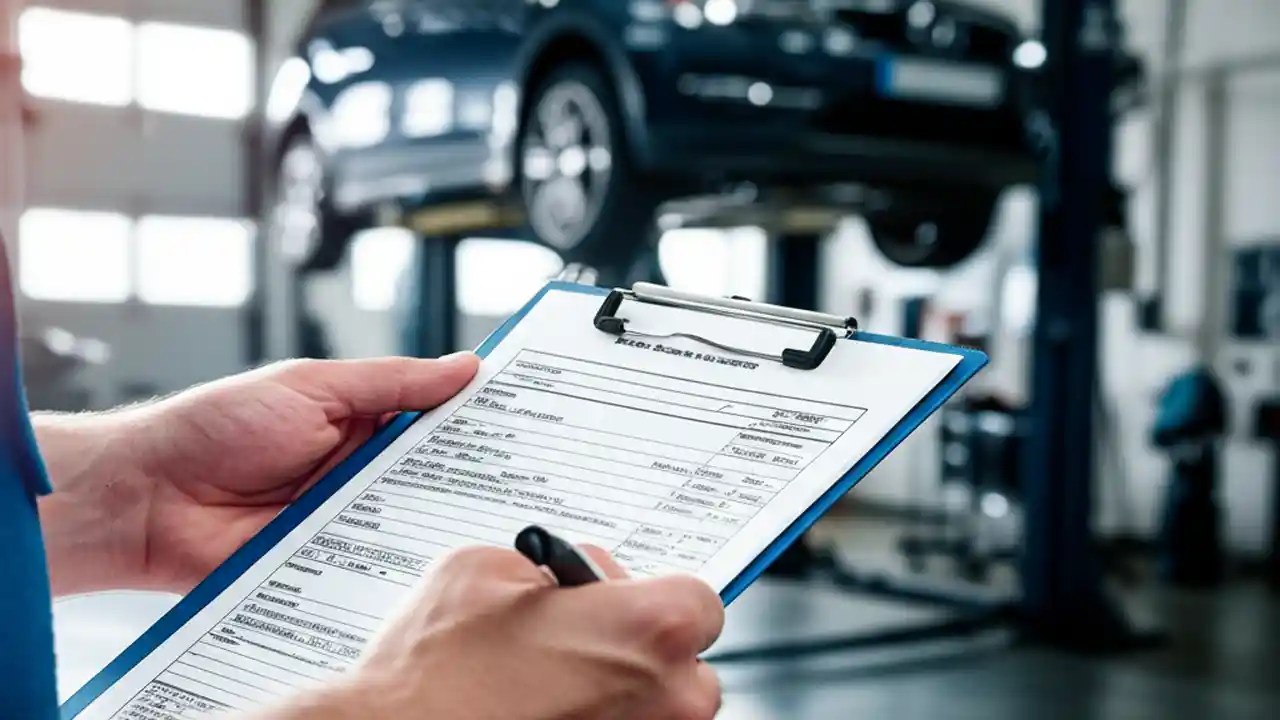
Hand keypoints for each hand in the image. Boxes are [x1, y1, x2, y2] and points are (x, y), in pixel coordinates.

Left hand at [36, 354, 478, 595]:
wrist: (144, 497)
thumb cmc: (214, 426)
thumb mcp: (312, 386)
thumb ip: (390, 381)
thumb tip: (462, 366)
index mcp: (360, 421)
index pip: (433, 419)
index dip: (476, 418)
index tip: (526, 417)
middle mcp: (359, 472)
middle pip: (431, 475)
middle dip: (470, 474)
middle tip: (522, 473)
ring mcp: (344, 519)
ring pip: (408, 521)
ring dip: (436, 518)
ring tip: (483, 514)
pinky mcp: (326, 563)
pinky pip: (373, 563)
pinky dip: (396, 561)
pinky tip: (427, 558)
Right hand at [264, 546, 723, 719]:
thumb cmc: (436, 671)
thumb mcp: (488, 568)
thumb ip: (553, 567)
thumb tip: (571, 580)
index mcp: (649, 626)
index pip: (698, 599)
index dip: (653, 598)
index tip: (620, 605)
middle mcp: (668, 696)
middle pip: (686, 662)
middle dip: (638, 651)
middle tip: (577, 646)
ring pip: (659, 711)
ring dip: (621, 694)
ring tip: (553, 687)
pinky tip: (548, 714)